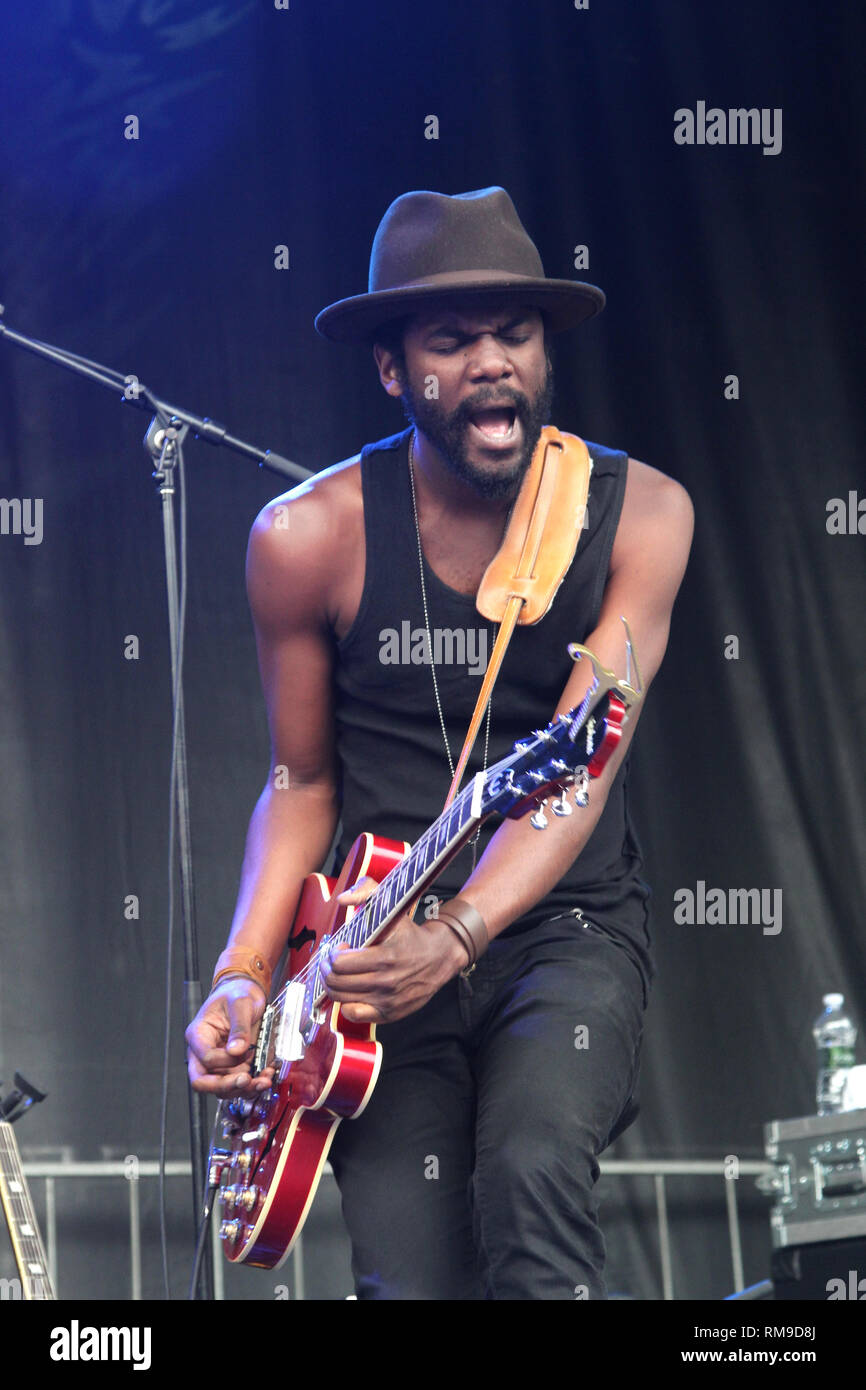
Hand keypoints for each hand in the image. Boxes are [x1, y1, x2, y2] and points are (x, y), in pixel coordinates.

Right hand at [185, 977, 274, 1096]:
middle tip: (246, 1081)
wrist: (245, 991)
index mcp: (198, 1034)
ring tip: (263, 1081)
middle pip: (204, 1081)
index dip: (227, 1060)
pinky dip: (251, 1085)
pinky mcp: (231, 1067)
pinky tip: (265, 1077)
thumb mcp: (240, 1003)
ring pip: (221, 1088)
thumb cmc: (236, 992)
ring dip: (243, 1089)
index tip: (246, 1050)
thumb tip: (237, 1050)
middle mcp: (203, 1052)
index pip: (206, 1058)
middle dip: (226, 1086)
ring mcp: (217, 1062)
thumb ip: (239, 1026)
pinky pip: (237, 1084)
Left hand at [323, 877, 470, 1023]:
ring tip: (338, 974)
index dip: (333, 954)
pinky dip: (346, 1004)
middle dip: (327, 969)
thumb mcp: (393, 908)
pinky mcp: (389, 1013)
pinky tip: (350, 991)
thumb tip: (343, 899)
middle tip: (331, 962)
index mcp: (385, 957)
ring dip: (333, 985)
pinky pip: (354, 1015)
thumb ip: (367, 893)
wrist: (440, 956)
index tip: (339, 947)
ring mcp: (387, 1000)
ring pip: (341, 999)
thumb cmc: (411, 934)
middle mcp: (386, 982)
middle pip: (337, 982)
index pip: (340, 963)